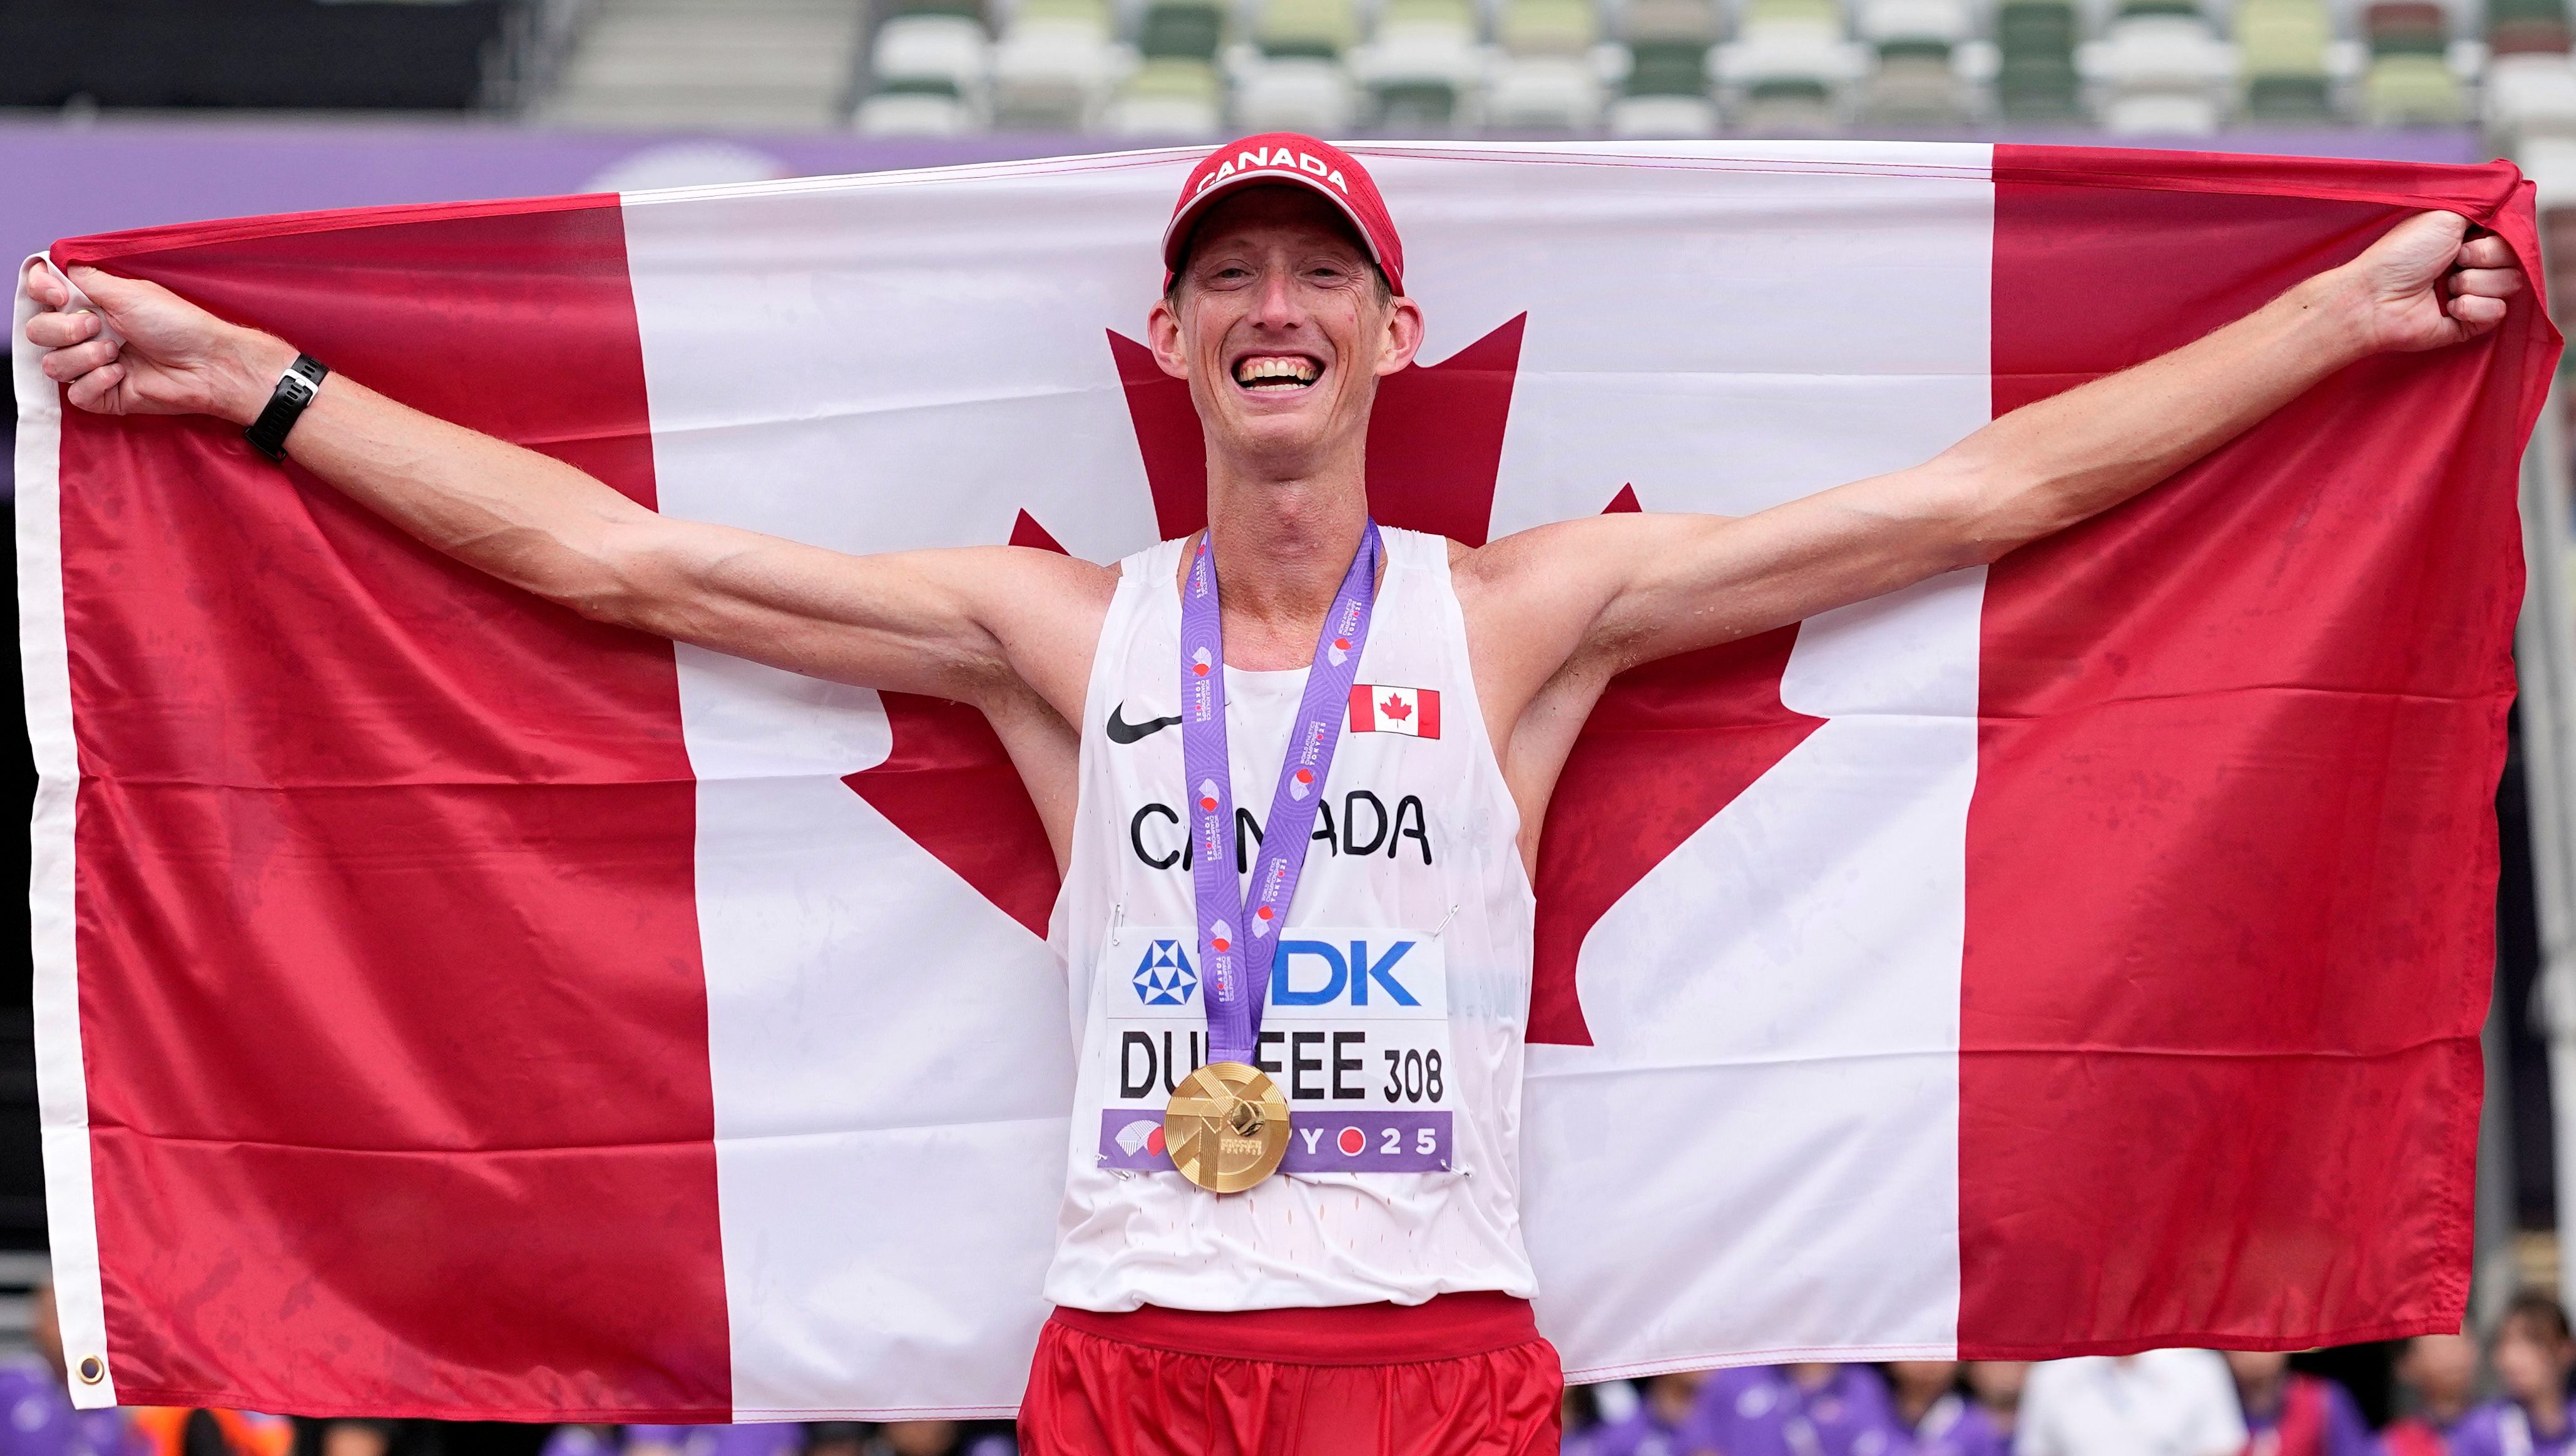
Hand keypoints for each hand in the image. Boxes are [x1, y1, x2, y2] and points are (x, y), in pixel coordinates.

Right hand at [20, 260, 294, 424]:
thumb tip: (53, 265)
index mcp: (89, 303)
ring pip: (51, 364)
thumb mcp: (128, 291)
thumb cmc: (177, 324)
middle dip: (64, 329)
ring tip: (118, 353)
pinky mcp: (103, 395)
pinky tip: (122, 375)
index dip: (39, 293)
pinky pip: (75, 393)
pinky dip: (96, 382)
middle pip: (37, 331)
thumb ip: (84, 278)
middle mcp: (86, 333)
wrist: (206, 363)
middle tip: (99, 328)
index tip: (59, 296)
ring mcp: (92, 365)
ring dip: (84, 357)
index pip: (38, 295)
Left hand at [2335, 211, 2527, 353]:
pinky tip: (2448, 309)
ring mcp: (2472, 295)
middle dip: (2485, 259)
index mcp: (2467, 241)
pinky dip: (2473, 308)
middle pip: (2515, 261)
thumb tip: (2507, 200)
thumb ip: (2482, 208)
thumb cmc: (2402, 254)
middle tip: (2453, 262)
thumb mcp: (2445, 216)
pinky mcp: (2469, 323)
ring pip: (2509, 285)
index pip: (2510, 238)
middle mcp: (2472, 267)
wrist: (2375, 297)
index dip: (2495, 240)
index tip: (2467, 240)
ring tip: (2443, 287)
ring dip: (2474, 284)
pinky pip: (2497, 313)